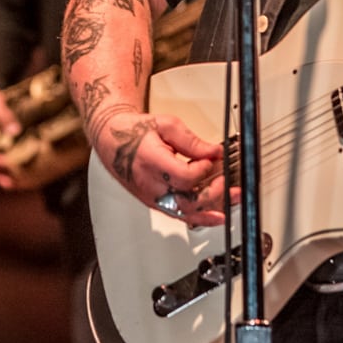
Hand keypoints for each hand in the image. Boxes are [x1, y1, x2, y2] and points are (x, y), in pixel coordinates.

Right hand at [89, 106, 229, 228]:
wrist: (111, 139)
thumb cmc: (133, 132)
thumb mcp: (165, 125)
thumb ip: (192, 140)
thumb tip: (214, 151)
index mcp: (151, 162)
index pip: (184, 176)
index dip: (203, 169)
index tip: (212, 159)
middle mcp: (150, 185)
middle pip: (187, 200)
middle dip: (213, 192)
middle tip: (226, 180)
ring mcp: (152, 197)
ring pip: (185, 212)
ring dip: (213, 209)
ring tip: (232, 201)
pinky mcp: (154, 203)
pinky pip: (179, 215)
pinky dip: (200, 217)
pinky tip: (216, 216)